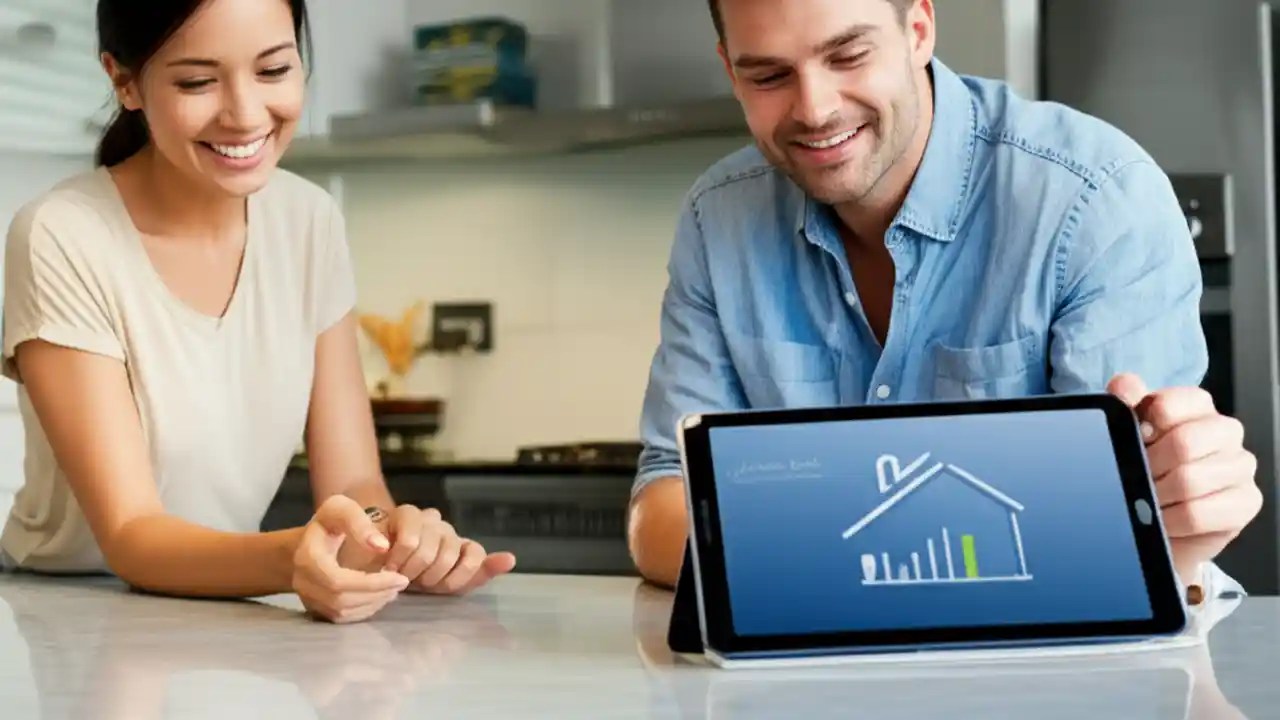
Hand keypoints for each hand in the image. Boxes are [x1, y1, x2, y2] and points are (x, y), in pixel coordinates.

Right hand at [292, 495, 409, 622]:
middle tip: (402, 582)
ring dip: (373, 602)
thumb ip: (359, 523)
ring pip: (343, 612)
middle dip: (376, 593)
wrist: (307, 541)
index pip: (338, 580)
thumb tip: (382, 547)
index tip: (399, 576)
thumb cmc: (328, 522)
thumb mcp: (341, 509)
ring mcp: (308, 599)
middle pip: (341, 600)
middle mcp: (303, 582)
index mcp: (307, 558)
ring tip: (394, 587)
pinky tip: (381, 595)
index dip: (370, 583)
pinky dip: (365, 609)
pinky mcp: (317, 608)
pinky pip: (343, 617)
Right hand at [380, 504, 516, 594]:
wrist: (376, 568)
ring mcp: (428, 518)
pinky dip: (400, 560)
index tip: (440, 587)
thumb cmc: (414, 579)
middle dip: (430, 577)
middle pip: (450, 554)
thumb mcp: (448, 585)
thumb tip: (511, 559)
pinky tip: (390, 565)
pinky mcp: (405, 513)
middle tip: (415, 583)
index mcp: (462, 545)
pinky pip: (409, 541)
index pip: (475, 554)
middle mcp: (447, 528)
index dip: (457, 576)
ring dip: (412, 571)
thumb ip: (480, 574)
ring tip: (401, 575)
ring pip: (428, 550)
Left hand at [1108, 373, 1262, 584]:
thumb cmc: (1145, 468)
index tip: (1135, 441)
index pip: (1170, 403)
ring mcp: (1240, 466)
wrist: (1158, 518)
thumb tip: (1124, 386)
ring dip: (1157, 497)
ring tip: (1147, 501)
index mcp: (1195, 405)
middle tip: (1136, 478)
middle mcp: (1225, 431)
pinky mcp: (1245, 502)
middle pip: (1184, 443)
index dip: (1143, 425)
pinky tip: (1163, 520)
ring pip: (1191, 481)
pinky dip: (1171, 521)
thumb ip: (1124, 405)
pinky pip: (1199, 514)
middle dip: (1149, 467)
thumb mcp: (1127, 433)